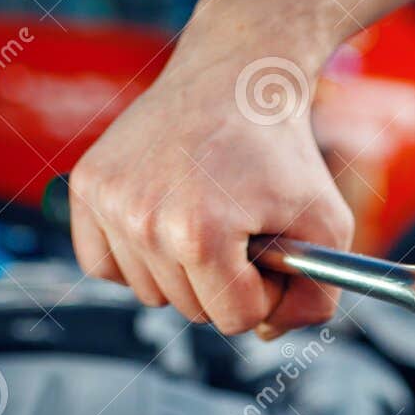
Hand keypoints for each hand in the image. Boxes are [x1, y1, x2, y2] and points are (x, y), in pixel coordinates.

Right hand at [67, 0, 353, 338]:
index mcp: (199, 234)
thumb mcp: (328, 228)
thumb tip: (265, 336)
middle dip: (227, 281)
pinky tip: (163, 220)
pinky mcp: (86, 188)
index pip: (236, 320)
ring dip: (183, 271)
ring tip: (205, 215)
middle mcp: (142, 220)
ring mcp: (108, 203)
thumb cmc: (284, 152)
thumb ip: (315, 300)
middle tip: (241, 225)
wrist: (236, 78)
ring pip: (151, 294)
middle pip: (192, 311)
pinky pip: (104, 267)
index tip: (270, 247)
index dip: (265, 290)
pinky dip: (136, 258)